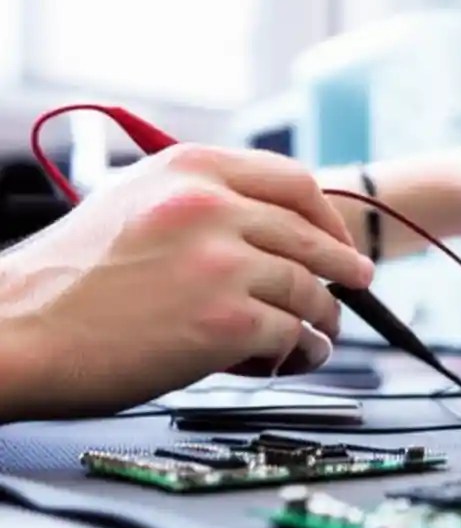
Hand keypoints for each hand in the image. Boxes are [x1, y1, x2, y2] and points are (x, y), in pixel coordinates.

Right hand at [0, 144, 373, 418]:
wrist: (16, 331)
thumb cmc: (65, 280)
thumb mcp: (133, 205)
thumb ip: (199, 205)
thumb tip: (265, 230)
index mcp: (190, 169)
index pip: (292, 181)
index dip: (328, 216)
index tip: (338, 238)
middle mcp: (212, 206)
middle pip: (311, 237)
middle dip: (343, 267)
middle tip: (359, 283)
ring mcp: (223, 263)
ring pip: (309, 289)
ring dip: (324, 317)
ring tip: (323, 334)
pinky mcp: (227, 320)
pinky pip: (294, 334)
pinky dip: (304, 350)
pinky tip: (298, 358)